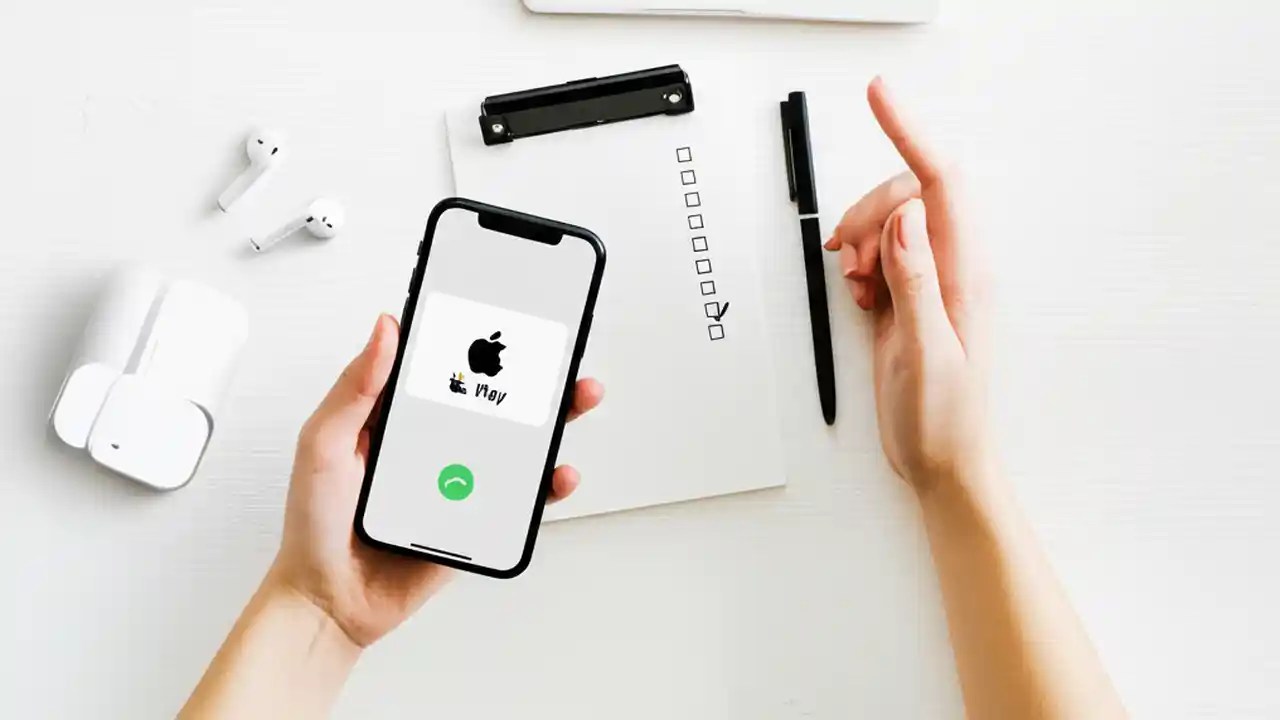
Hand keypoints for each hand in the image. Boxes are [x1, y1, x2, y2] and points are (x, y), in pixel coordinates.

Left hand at [269, 314, 603, 646]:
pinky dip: (546, 484)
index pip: (443, 362)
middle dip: (531, 372)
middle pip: (492, 397)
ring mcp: (459, 477)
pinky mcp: (476, 517)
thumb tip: (385, 330)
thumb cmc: (314, 523)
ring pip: (515, 441)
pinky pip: (520, 496)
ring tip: (576, 398)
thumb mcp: (323, 444)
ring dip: (551, 419)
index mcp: (396, 413)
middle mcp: (432, 440)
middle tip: (557, 352)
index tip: (504, 311)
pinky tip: (558, 472)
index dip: (474, 335)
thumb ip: (355, 389)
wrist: (329, 601)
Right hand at [825, 77, 989, 496]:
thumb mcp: (928, 354)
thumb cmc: (945, 422)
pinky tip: (862, 300)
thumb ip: (918, 282)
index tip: (879, 96)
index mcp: (967, 274)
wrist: (944, 466)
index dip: (910, 132)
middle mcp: (952, 269)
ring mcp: (930, 283)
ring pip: (889, 225)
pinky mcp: (908, 300)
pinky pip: (881, 257)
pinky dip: (861, 267)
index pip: (941, 183)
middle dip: (867, 214)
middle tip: (851, 262)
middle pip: (906, 197)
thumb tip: (909, 217)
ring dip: (862, 244)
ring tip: (859, 289)